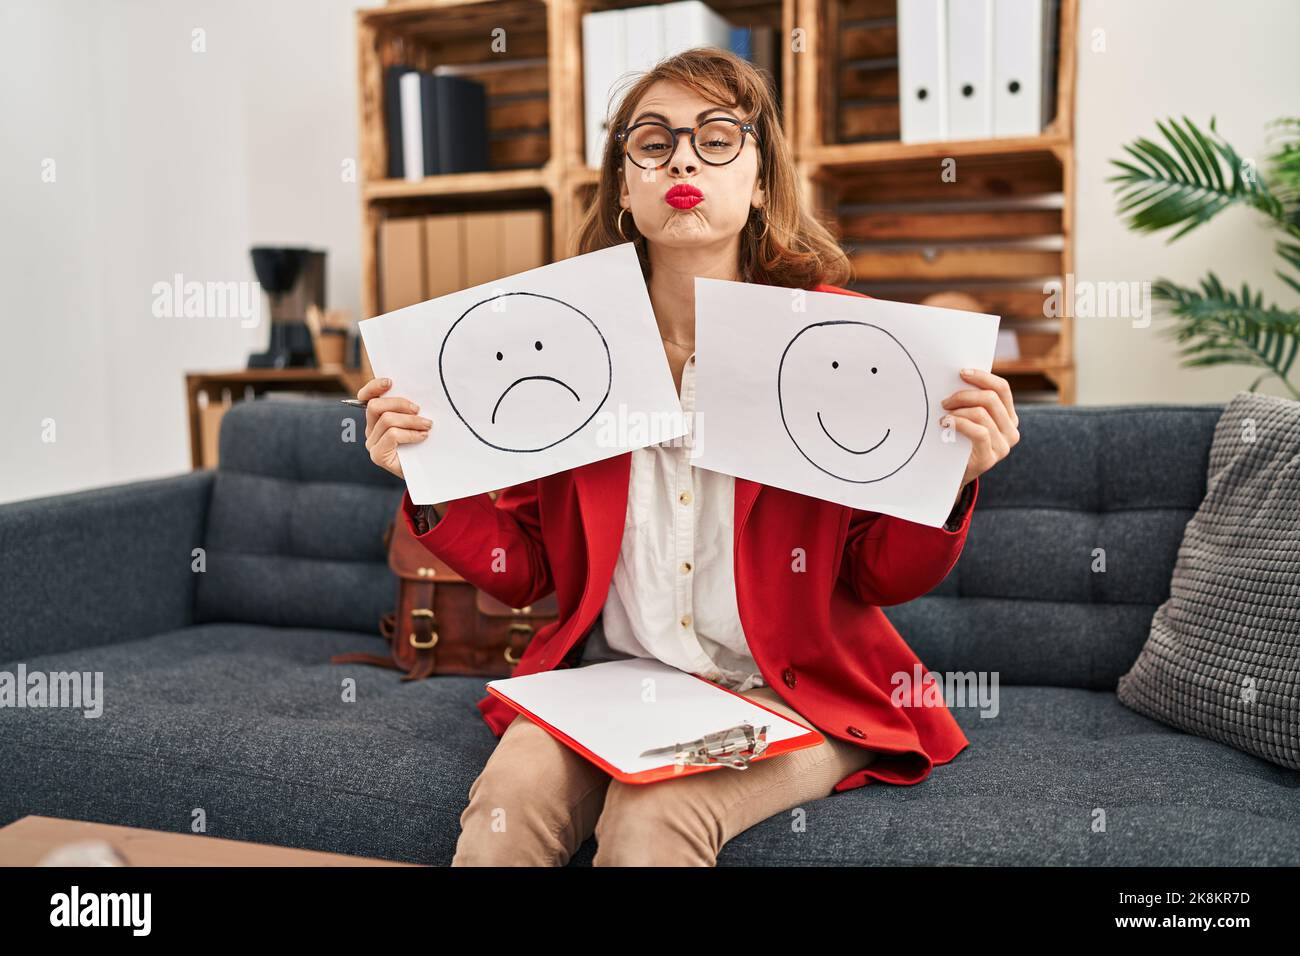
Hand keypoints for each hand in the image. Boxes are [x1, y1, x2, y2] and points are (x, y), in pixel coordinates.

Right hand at [360, 377, 432, 479]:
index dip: (374, 387)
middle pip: (375, 406)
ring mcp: (372, 443)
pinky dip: (410, 434)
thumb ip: (408, 409)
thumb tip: (417, 393)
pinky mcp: (378, 455)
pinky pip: (392, 435)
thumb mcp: (414, 422)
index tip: (390, 382)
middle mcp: (370, 429)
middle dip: (399, 403)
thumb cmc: (420, 444)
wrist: (424, 472)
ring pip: (387, 420)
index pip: (366, 397)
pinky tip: (422, 436)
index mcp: (376, 418)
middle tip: (418, 409)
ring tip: (427, 425)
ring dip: (411, 420)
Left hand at [939, 368, 1019, 505]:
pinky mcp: (990, 458)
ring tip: (944, 415)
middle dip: (964, 395)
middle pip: (991, 399)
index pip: (1002, 389)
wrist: (953, 474)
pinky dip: (959, 423)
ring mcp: (1003, 446)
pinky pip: (978, 431)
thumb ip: (972, 402)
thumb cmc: (960, 440)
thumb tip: (960, 376)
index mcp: (1009, 416)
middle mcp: (1011, 430)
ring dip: (959, 410)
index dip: (983, 377)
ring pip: (982, 413)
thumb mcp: (970, 418)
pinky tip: (946, 423)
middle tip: (945, 401)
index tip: (961, 372)